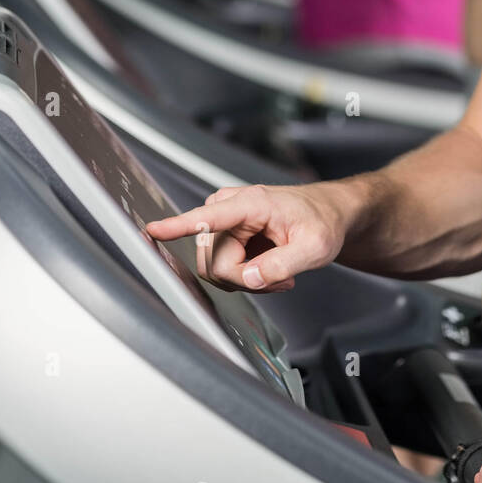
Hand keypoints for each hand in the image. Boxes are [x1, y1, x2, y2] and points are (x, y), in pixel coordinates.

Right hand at [145, 183, 347, 292]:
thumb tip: (249, 278)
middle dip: (242, 277)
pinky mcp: (226, 233)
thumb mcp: (315, 247)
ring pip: (215, 267)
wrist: (327, 214)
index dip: (179, 225)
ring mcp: (227, 220)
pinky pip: (221, 267)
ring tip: (277, 272)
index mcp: (253, 203)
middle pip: (213, 259)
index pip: (209, 216)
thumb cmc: (323, 221)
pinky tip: (268, 269)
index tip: (154, 229)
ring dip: (245, 279)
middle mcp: (233, 208)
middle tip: (279, 277)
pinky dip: (245, 276)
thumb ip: (281, 264)